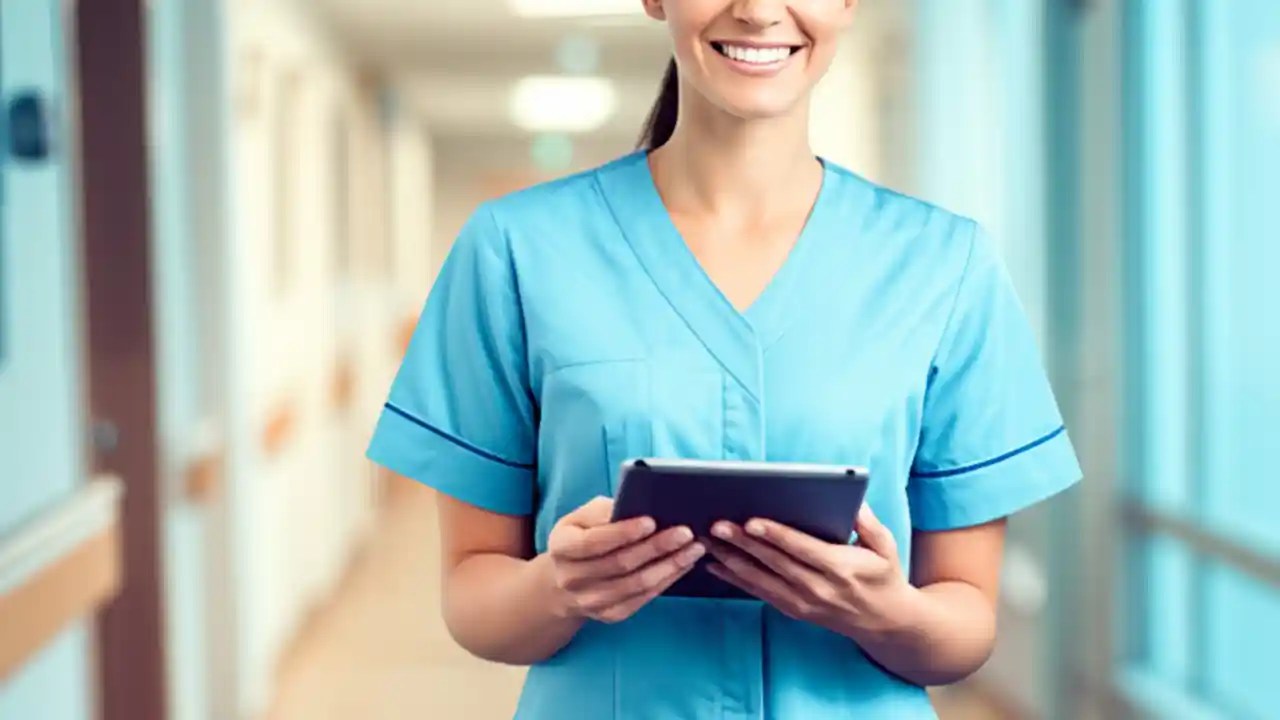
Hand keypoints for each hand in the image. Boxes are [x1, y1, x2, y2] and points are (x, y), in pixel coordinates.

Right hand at [545, 497, 704, 623]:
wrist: (563, 580)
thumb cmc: (581, 536)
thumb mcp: (582, 517)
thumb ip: (606, 511)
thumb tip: (639, 506)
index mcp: (561, 546)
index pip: (593, 542)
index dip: (623, 532)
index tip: (652, 521)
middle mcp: (571, 578)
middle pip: (620, 564)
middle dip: (656, 547)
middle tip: (685, 532)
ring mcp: (590, 601)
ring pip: (636, 584)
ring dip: (669, 566)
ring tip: (694, 548)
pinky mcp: (609, 615)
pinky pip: (643, 598)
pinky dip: (667, 580)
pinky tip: (684, 564)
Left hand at [705, 505, 915, 637]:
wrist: (885, 622)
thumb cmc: (883, 575)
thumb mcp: (886, 546)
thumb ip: (868, 523)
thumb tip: (853, 501)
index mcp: (841, 568)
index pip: (801, 549)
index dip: (775, 535)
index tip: (751, 521)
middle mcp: (818, 588)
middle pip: (774, 562)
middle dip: (743, 543)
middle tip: (717, 524)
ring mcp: (804, 602)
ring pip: (761, 579)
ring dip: (732, 560)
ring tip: (709, 541)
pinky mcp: (794, 610)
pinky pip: (759, 593)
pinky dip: (735, 579)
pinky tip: (715, 565)